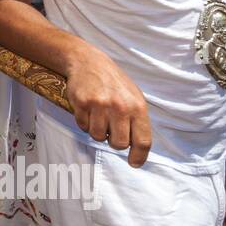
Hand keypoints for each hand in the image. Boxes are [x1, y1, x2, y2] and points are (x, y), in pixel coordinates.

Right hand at [63, 50, 152, 166]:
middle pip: (119, 144)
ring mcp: (100, 105)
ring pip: (98, 137)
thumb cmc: (114, 83)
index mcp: (137, 106)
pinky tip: (88, 109)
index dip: (139, 156)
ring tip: (98, 115)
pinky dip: (84, 122)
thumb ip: (137, 120)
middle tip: (111, 129)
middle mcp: (120, 107)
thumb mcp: (133, 97)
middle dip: (114, 141)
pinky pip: (83, 127)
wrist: (88, 62)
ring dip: (97, 130)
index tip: (134, 163)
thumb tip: (137, 148)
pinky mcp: (82, 104)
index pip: (143, 140)